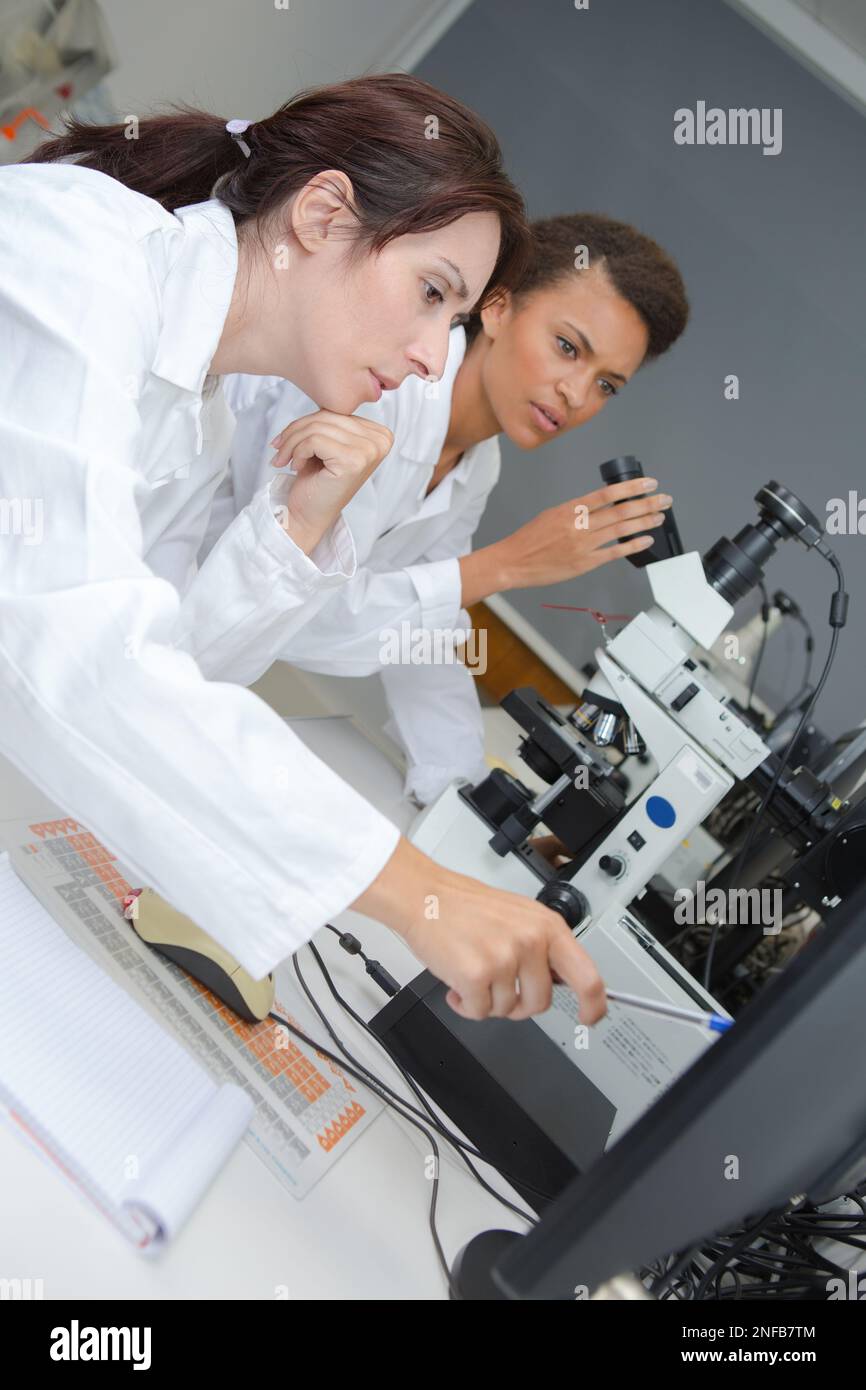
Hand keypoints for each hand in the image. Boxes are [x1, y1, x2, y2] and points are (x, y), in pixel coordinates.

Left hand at [269, 410, 392, 553]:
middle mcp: (380, 441)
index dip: (308, 422)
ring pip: (317, 427)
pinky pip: (314, 440)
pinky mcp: (353, 461)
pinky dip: (297, 452)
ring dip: (292, 442)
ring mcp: (369, 451)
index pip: (338, 412)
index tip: (289, 439)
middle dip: (296, 430)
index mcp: (380, 434)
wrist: (308, 515)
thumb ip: (330, 420)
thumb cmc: (317, 481)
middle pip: (328, 416)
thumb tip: (318, 396)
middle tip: (279, 448)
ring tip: (284, 458)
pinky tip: (296, 467)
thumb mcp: (327, 443)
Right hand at [352, 838, 605, 1023]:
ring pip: (506, 1010)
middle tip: (499, 987)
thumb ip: (544, 948)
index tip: (590, 1017)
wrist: (425, 897)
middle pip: (540, 1003)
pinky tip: (457, 984)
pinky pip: (479, 1012)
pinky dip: (466, 1005)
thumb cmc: (466, 906)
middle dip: (518, 1004)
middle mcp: (531, 942)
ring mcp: (504, 959)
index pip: (588, 977)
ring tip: (473, 973)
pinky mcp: (476, 976)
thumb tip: (564, 983)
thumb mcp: (520, 917)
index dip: (593, 1006)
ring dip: (487, 1001)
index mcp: (548, 927)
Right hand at [460, 477, 671, 603]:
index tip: (649, 484)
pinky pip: (614, 553)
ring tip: (659, 517)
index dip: (632, 488)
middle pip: (621, 511)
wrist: (513, 562)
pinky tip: (645, 540)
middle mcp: (579, 525)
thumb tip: (602, 506)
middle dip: (647, 504)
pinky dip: (632, 545)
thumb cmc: (530, 540)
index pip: (608, 494)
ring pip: (621, 530)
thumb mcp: (552, 514)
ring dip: (644, 522)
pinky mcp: (584, 563)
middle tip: (664, 499)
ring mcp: (583, 545)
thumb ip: (577, 510)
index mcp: (570, 509)